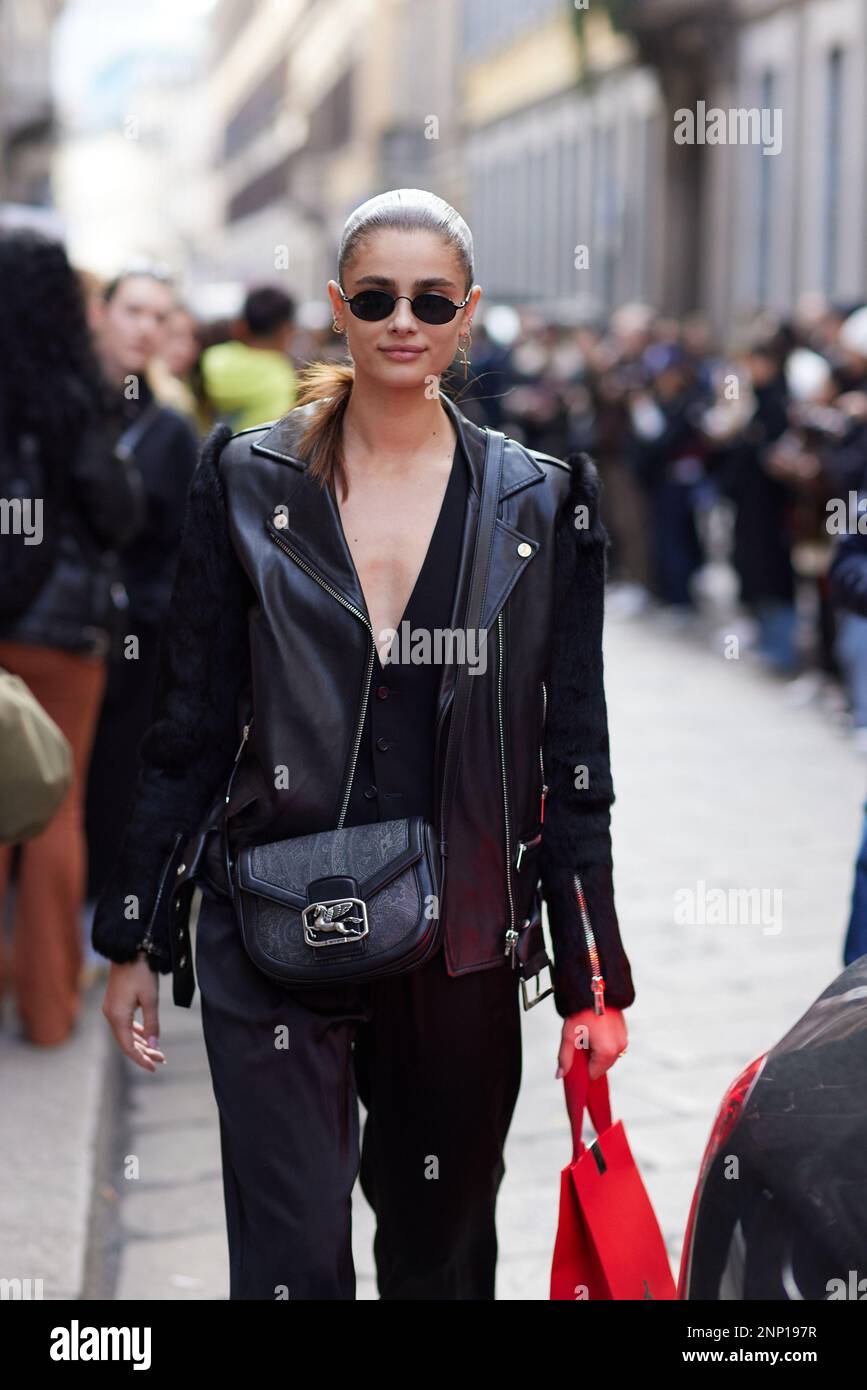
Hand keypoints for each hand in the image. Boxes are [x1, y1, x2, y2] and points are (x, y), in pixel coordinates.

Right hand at [102, 956, 165, 1071]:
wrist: (128, 950)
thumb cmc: (141, 972)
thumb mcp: (151, 998)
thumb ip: (152, 1023)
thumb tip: (154, 1045)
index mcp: (117, 1017)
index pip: (128, 1047)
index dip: (141, 1059)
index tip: (154, 1067)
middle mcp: (111, 1015)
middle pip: (126, 1042)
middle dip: (144, 1052)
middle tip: (162, 1059)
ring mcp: (111, 1009)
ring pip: (125, 1033)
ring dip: (141, 1043)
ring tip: (157, 1051)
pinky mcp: (115, 1003)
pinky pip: (124, 1024)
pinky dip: (136, 1032)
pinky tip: (146, 1035)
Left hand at [557, 1007, 627, 1081]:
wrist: (595, 988)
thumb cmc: (583, 1009)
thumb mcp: (569, 1035)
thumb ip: (565, 1058)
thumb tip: (560, 1074)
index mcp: (607, 1052)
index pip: (594, 1074)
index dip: (583, 1069)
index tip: (576, 1060)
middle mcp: (619, 1047)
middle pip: (602, 1066)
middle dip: (590, 1060)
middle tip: (580, 1043)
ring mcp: (623, 1039)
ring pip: (608, 1056)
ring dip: (597, 1052)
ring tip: (586, 1035)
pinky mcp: (624, 1031)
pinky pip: (613, 1045)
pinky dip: (604, 1043)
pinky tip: (594, 1031)